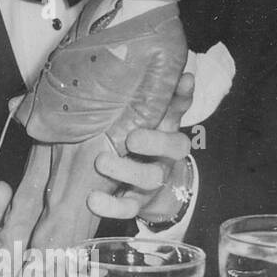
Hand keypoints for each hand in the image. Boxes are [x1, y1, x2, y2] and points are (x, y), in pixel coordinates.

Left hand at [88, 72, 193, 220]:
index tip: (182, 79)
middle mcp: (166, 154)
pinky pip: (129, 207)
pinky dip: (112, 206)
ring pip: (151, 177)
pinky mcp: (138, 202)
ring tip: (101, 162)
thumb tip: (158, 69)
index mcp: (166, 129)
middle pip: (174, 146)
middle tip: (132, 137)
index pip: (179, 109)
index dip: (183, 96)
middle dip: (155, 140)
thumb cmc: (135, 144)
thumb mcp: (140, 121)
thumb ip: (145, 99)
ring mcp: (154, 179)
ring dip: (126, 170)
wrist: (145, 189)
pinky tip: (94, 200)